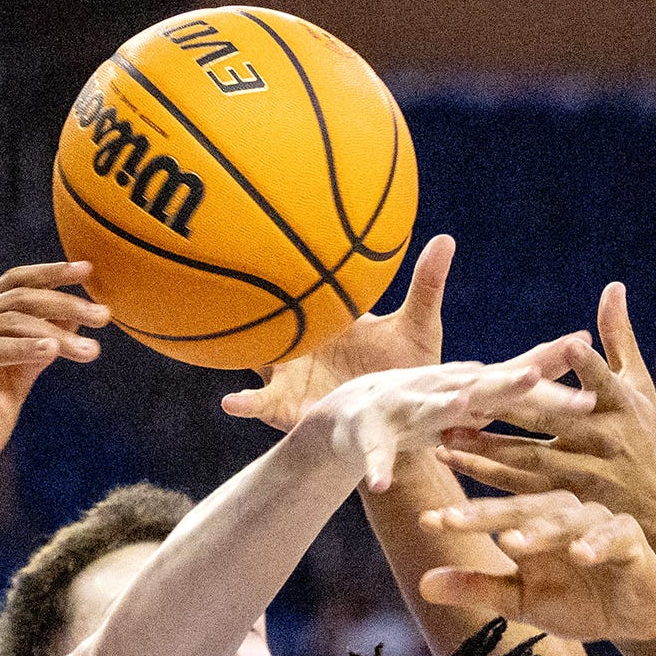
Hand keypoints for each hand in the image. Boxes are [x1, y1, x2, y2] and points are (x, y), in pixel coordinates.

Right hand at [0, 260, 110, 497]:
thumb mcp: (14, 385)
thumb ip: (37, 352)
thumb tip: (72, 319)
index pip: (13, 285)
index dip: (50, 273)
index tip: (88, 269)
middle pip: (16, 298)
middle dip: (64, 302)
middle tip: (104, 315)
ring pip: (7, 321)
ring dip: (55, 332)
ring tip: (90, 349)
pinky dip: (23, 347)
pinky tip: (54, 351)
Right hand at [223, 234, 452, 433]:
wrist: (404, 417)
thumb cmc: (407, 368)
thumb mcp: (417, 327)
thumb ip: (425, 286)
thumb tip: (445, 238)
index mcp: (325, 322)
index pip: (294, 292)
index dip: (274, 270)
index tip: (252, 242)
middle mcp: (302, 346)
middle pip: (265, 323)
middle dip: (244, 307)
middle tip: (214, 288)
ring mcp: (292, 377)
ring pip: (256, 359)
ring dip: (237, 351)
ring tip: (210, 343)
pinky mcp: (292, 409)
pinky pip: (264, 405)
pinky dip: (247, 404)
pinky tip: (230, 402)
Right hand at [314, 335, 594, 492]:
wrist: (351, 416)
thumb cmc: (422, 408)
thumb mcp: (471, 399)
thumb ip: (511, 387)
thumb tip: (560, 372)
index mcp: (471, 387)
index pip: (518, 371)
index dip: (550, 359)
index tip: (585, 344)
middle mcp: (441, 389)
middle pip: (482, 387)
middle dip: (509, 382)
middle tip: (535, 375)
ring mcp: (404, 409)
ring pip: (427, 408)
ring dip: (443, 407)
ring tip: (461, 405)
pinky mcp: (369, 435)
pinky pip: (374, 454)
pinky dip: (376, 466)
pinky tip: (381, 483)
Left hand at [419, 491, 655, 644]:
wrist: (631, 620)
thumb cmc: (575, 602)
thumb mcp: (520, 601)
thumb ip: (478, 588)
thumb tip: (422, 584)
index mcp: (533, 523)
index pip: (493, 515)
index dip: (462, 518)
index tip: (428, 520)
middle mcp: (563, 514)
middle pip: (524, 508)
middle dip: (489, 514)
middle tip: (455, 520)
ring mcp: (598, 523)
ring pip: (567, 519)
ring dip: (541, 530)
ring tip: (512, 543)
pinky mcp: (631, 540)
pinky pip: (614, 536)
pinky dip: (597, 544)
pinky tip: (581, 555)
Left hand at [435, 282, 655, 541]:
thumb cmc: (646, 433)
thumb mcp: (639, 386)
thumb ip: (619, 338)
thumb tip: (613, 286)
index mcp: (623, 407)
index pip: (603, 382)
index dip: (589, 365)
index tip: (573, 345)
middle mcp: (603, 441)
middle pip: (552, 420)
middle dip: (512, 407)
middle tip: (472, 389)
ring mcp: (582, 475)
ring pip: (527, 460)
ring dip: (485, 447)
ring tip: (444, 433)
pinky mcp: (563, 501)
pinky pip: (517, 487)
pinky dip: (482, 473)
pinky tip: (449, 458)